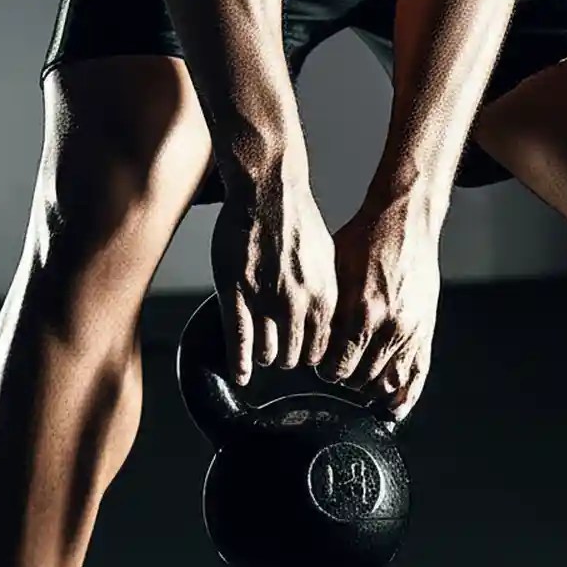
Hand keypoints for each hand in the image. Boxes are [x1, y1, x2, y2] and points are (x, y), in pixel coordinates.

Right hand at [211, 180, 337, 384]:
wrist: (269, 191)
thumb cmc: (298, 221)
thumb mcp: (329, 262)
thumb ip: (326, 294)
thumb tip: (328, 322)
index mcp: (324, 298)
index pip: (322, 350)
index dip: (311, 355)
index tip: (304, 354)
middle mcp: (298, 305)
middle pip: (295, 358)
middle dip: (288, 360)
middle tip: (281, 354)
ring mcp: (266, 301)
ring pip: (268, 353)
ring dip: (264, 357)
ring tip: (261, 354)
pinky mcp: (237, 294)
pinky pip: (239, 340)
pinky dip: (239, 363)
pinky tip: (240, 375)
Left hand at [318, 199, 440, 420]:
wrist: (406, 221)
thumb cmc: (368, 239)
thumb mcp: (335, 272)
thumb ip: (328, 311)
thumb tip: (312, 340)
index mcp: (363, 312)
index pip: (338, 364)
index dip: (326, 371)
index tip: (321, 368)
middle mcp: (389, 327)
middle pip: (361, 377)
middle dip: (345, 379)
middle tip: (338, 373)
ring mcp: (411, 331)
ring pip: (387, 380)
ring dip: (371, 387)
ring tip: (360, 385)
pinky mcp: (426, 330)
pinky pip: (418, 373)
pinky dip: (406, 396)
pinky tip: (394, 410)